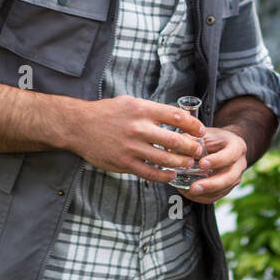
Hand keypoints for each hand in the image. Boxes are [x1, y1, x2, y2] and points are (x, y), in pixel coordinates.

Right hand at [69, 95, 203, 182]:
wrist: (79, 126)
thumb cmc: (107, 113)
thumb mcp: (130, 103)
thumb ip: (152, 110)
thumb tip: (178, 116)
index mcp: (142, 109)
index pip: (176, 116)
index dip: (193, 125)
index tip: (200, 131)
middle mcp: (138, 128)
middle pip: (174, 140)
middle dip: (191, 147)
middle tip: (198, 151)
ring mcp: (131, 147)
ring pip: (165, 159)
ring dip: (181, 163)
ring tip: (188, 164)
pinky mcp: (124, 163)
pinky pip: (150, 173)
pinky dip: (164, 176)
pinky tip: (171, 175)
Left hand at [182, 126, 248, 203]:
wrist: (225, 146)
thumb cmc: (214, 138)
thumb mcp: (206, 133)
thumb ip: (193, 139)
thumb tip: (172, 147)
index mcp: (237, 147)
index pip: (230, 155)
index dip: (217, 161)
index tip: (202, 164)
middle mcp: (239, 164)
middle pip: (229, 178)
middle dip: (210, 185)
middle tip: (194, 187)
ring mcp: (235, 178)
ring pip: (223, 190)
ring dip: (205, 193)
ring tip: (188, 191)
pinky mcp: (227, 188)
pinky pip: (216, 197)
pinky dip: (202, 197)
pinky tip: (189, 193)